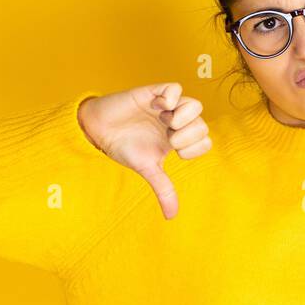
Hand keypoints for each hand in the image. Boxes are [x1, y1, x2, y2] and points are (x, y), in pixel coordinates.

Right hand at [78, 82, 210, 219]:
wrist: (98, 130)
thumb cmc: (124, 147)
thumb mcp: (147, 169)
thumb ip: (163, 189)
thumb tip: (172, 217)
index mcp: (179, 139)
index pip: (205, 141)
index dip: (196, 148)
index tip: (175, 153)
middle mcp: (176, 122)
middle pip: (203, 125)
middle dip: (189, 135)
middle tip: (169, 139)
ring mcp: (167, 107)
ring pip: (195, 105)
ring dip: (184, 117)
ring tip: (166, 122)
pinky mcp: (154, 92)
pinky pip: (175, 88)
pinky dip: (171, 97)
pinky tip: (158, 106)